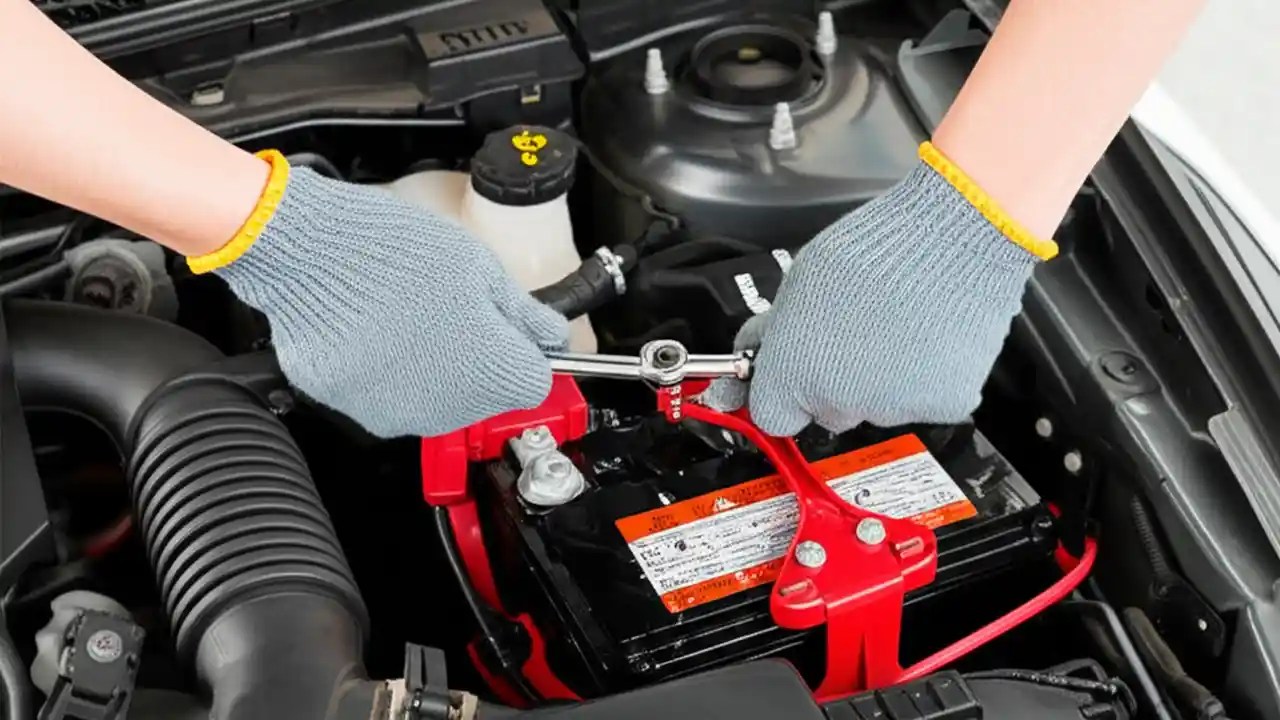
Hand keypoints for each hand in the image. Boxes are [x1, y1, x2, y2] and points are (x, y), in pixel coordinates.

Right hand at [213, 166, 567, 437]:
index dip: (523, 353)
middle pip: (485, 397)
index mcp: (489, 371)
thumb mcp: (479, 265)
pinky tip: (375, 333)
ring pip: (437, 401)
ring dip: (433, 370)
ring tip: (408, 318)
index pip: (532, 384)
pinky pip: (388, 398)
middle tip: (449, 312)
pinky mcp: (354, 410)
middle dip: (478, 361)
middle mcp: (446, 407)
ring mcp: (397, 414)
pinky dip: (388, 374)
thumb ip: (525, 313)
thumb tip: (552, 338)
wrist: (306, 249)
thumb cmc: (392, 250)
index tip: (509, 333)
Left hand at [705, 160, 1044, 435]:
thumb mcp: (799, 283)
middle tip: (855, 334)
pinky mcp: (942, 406)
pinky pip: (926, 401)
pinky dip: (928, 378)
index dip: (784, 394)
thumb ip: (772, 333)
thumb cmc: (875, 250)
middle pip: (829, 413)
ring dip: (884, 379)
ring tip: (898, 325)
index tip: (793, 378)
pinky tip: (928, 337)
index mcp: (794, 375)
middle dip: (836, 382)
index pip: (773, 417)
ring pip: (879, 407)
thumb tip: (754, 357)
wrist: (952, 239)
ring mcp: (893, 410)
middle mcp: (840, 403)